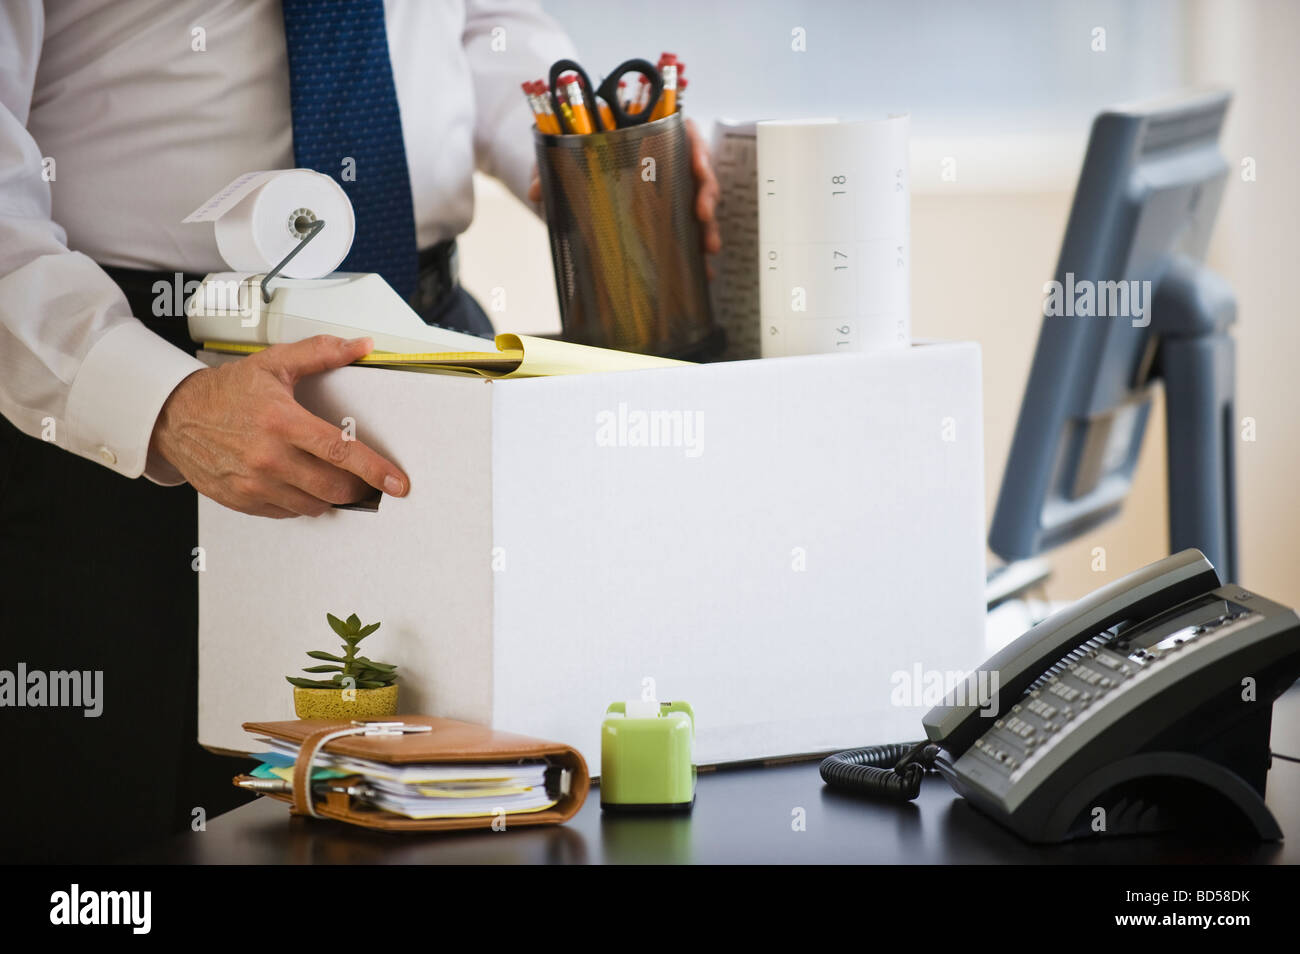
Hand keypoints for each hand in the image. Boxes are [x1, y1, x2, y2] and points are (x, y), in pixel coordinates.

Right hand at [150, 335, 409, 517]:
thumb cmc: (226, 391)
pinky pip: (289, 513)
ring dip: (330, 495)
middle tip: (365, 479)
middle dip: (357, 487)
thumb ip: (320, 354)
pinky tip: (298, 481)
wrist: (174, 418)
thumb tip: (360, 346)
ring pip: (314, 505)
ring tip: (328, 476)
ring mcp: (254, 484)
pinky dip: (302, 501)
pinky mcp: (244, 501)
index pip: (340, 452)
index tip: (398, 483)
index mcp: (281, 421)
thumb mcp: (273, 364)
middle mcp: (268, 457)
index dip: (375, 470)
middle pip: (333, 487)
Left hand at [526, 117, 721, 256]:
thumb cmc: (572, 159)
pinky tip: (703, 271)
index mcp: (649, 134)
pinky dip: (697, 249)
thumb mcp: (559, 158)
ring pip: (701, 201)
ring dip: (708, 225)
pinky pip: (691, 229)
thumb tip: (536, 192)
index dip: (698, 148)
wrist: (570, 181)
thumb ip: (547, 168)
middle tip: (703, 215)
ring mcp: (672, 188)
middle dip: (707, 193)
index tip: (699, 167)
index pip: (685, 132)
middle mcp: (667, 159)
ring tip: (708, 250)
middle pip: (700, 169)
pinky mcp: (670, 215)